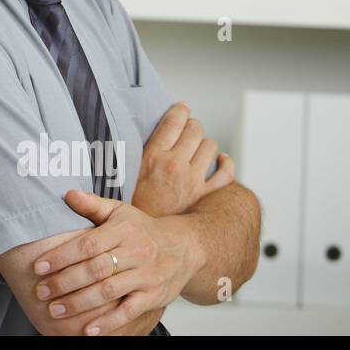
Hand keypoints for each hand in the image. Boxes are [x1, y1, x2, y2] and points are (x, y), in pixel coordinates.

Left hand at [32, 190, 203, 334]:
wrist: (185, 247)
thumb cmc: (143, 229)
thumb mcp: (120, 211)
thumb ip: (92, 205)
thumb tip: (67, 194)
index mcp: (122, 231)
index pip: (87, 244)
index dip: (62, 255)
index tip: (39, 266)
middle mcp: (135, 253)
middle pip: (95, 269)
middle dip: (65, 282)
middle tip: (41, 291)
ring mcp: (145, 276)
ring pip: (108, 291)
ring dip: (79, 303)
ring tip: (55, 310)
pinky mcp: (153, 296)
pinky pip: (128, 311)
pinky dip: (108, 322)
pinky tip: (88, 330)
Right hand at [130, 102, 233, 217]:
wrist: (144, 241)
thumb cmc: (132, 208)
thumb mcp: (123, 176)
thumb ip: (134, 155)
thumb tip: (143, 141)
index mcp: (153, 157)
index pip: (173, 121)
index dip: (179, 110)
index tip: (181, 108)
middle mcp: (176, 165)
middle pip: (195, 129)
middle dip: (192, 126)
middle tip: (188, 129)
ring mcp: (194, 180)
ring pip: (211, 146)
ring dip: (206, 144)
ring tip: (198, 147)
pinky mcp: (207, 195)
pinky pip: (227, 172)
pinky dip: (226, 164)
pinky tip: (221, 161)